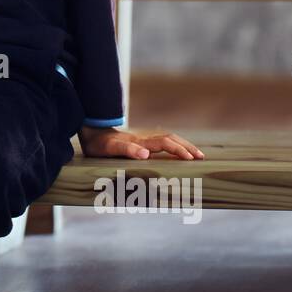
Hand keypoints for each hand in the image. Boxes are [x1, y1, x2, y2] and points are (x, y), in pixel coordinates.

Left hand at [77, 125, 203, 159]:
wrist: (90, 132)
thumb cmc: (99, 144)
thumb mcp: (110, 149)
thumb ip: (128, 150)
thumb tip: (146, 155)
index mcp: (140, 142)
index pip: (165, 144)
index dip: (179, 150)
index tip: (191, 158)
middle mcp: (144, 139)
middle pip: (171, 139)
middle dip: (187, 147)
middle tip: (202, 157)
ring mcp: (142, 139)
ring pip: (168, 139)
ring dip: (183, 145)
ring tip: (195, 154)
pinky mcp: (139, 142)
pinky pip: (161, 142)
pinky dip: (173, 145)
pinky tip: (177, 151)